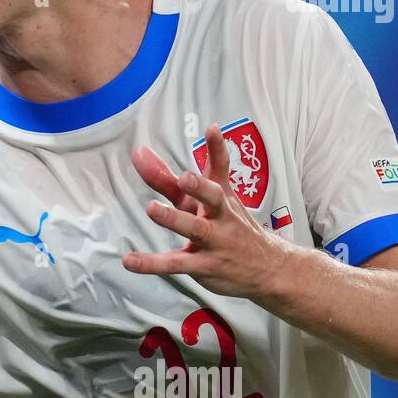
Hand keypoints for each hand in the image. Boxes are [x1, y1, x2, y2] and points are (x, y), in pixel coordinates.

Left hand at [124, 124, 291, 299]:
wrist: (267, 268)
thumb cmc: (226, 226)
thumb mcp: (200, 202)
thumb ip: (166, 179)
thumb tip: (139, 154)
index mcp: (221, 196)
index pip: (221, 168)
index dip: (217, 148)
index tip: (213, 130)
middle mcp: (220, 216)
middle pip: (213, 197)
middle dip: (199, 187)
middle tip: (185, 177)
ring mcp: (214, 241)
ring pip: (195, 229)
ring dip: (174, 218)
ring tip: (152, 209)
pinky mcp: (204, 265)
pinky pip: (176, 264)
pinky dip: (152, 263)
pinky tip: (130, 260)